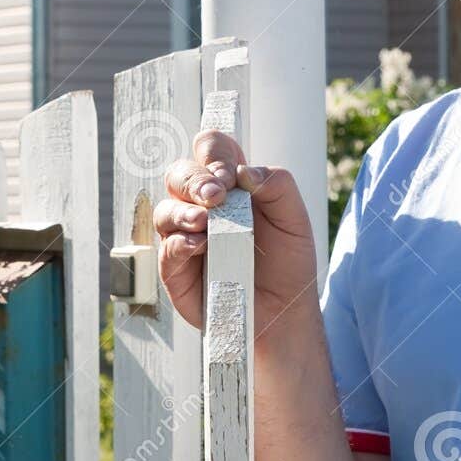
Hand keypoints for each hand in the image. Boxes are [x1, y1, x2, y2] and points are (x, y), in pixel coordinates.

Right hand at [154, 129, 318, 332]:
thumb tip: (244, 172)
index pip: (209, 149)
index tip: (229, 176)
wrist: (284, 311)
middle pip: (179, 173)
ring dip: (183, 211)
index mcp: (229, 185)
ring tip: (205, 223)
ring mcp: (185, 235)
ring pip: (165, 209)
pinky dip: (179, 243)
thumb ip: (278, 185)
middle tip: (215, 196)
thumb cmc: (287, 261)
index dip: (214, 153)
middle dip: (194, 180)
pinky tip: (199, 246)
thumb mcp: (295, 219)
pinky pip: (165, 249)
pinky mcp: (176, 269)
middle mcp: (201, 206)